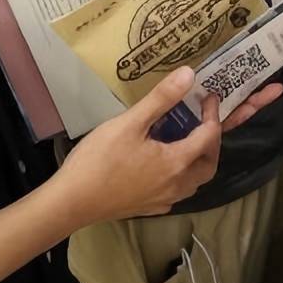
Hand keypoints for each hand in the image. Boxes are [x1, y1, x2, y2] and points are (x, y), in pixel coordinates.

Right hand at [51, 68, 282, 223]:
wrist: (70, 203)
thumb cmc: (98, 160)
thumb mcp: (129, 123)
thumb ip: (161, 99)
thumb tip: (189, 74)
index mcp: (177, 163)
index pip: (209, 136)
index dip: (213, 115)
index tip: (208, 97)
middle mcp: (178, 185)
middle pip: (209, 164)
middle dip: (213, 142)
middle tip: (204, 122)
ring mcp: (164, 201)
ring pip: (195, 181)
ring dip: (199, 161)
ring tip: (187, 141)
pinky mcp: (150, 209)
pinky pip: (178, 192)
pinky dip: (182, 176)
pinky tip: (166, 165)